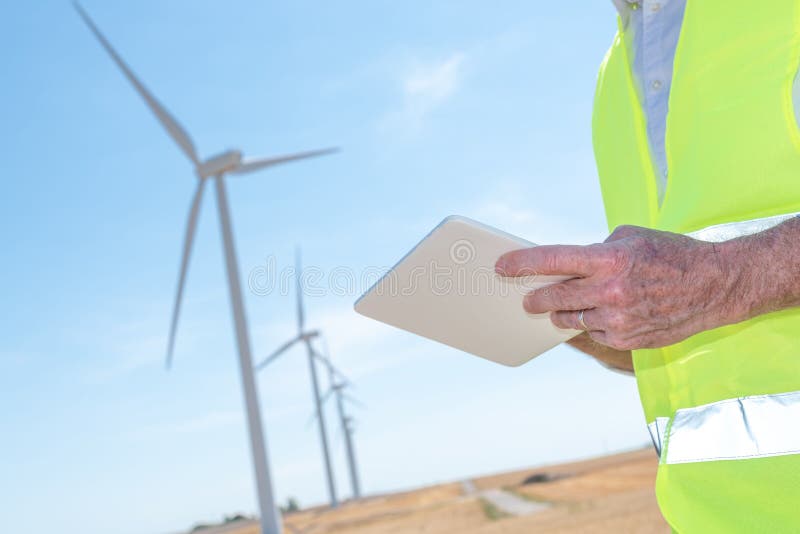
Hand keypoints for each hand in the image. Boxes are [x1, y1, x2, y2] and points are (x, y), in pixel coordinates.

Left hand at [495, 225, 740, 350]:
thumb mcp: (631, 238)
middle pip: (554, 299)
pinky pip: (593, 333)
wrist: (715, 285)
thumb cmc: (671, 255)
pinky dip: (593, 324)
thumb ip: (596, 250)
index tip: (502, 267)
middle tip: (527, 299)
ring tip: (569, 305)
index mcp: (609, 259)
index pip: (552, 260)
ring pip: (571, 319)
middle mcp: (610, 291)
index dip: (521, 264)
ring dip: (564, 312)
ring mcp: (618, 320)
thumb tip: (566, 265)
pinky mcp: (627, 340)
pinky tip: (606, 315)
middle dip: (535, 299)